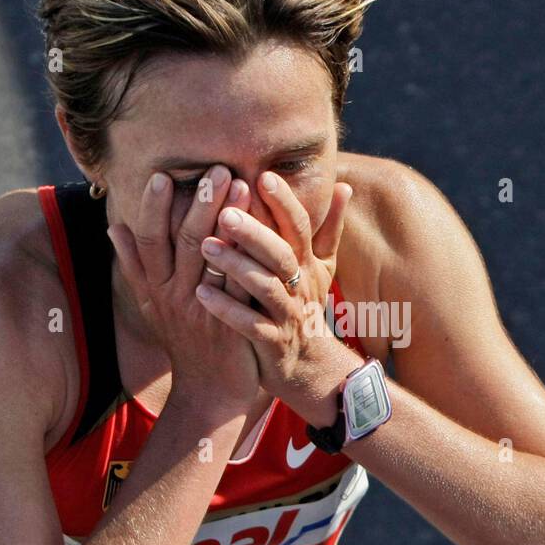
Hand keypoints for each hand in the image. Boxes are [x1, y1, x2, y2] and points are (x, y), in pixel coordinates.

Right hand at [107, 165, 259, 411]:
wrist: (210, 389)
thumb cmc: (184, 340)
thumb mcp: (151, 306)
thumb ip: (134, 266)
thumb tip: (114, 228)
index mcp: (155, 288)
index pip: (149, 240)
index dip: (153, 209)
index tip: (163, 176)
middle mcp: (175, 297)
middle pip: (184, 242)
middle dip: (200, 203)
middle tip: (217, 169)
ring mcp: (204, 310)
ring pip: (215, 260)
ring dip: (230, 221)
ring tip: (244, 187)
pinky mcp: (232, 323)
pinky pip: (242, 285)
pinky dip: (252, 258)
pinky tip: (267, 232)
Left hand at [193, 171, 358, 424]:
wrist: (312, 368)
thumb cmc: (308, 308)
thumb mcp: (324, 267)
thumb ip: (329, 227)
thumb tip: (344, 185)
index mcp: (306, 263)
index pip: (299, 227)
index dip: (285, 202)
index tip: (263, 176)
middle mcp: (299, 286)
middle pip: (281, 254)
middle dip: (255, 232)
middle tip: (225, 211)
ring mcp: (287, 315)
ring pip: (265, 288)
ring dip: (237, 266)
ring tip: (205, 246)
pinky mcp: (272, 343)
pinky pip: (249, 325)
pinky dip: (227, 310)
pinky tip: (201, 294)